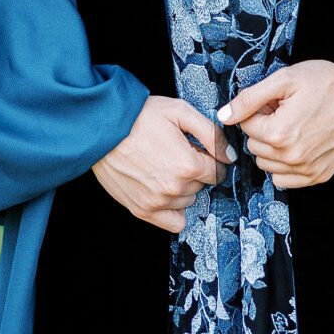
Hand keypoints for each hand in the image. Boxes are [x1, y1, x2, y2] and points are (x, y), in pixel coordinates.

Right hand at [92, 95, 234, 232]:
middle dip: (194, 170)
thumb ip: (211, 134)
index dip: (209, 157)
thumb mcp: (180, 112)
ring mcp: (158, 202)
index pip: (217, 171)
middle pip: (201, 185)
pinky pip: (174, 222)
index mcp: (188, 165)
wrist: (103, 127)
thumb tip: (229, 156)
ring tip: (164, 166)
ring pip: (188, 200)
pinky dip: (174, 210)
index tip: (196, 149)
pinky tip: (165, 191)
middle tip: (176, 153)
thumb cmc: (140, 116)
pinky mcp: (142, 210)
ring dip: (183, 187)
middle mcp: (175, 188)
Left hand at [216, 48, 333, 188]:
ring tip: (294, 126)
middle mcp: (291, 157)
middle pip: (255, 146)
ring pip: (267, 165)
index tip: (276, 102)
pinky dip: (285, 165)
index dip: (259, 110)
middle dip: (264, 128)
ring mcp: (307, 170)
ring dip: (273, 148)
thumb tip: (224, 115)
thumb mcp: (285, 79)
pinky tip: (299, 145)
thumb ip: (249, 98)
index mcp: (279, 133)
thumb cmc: (328, 83)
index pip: (246, 126)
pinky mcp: (320, 175)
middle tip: (286, 111)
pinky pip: (286, 180)